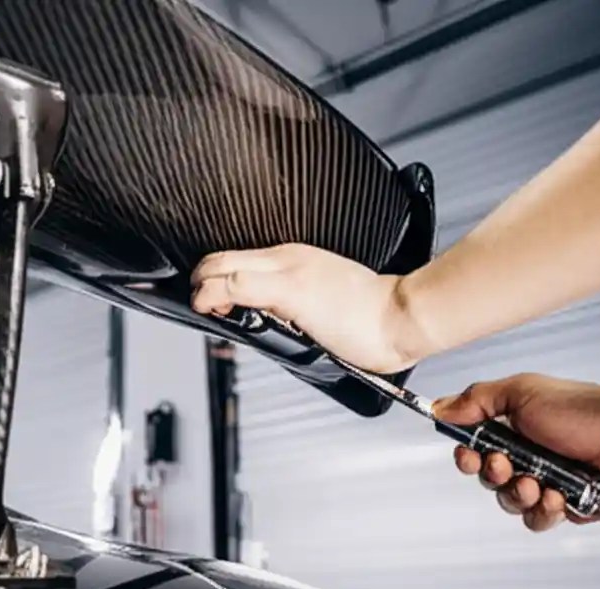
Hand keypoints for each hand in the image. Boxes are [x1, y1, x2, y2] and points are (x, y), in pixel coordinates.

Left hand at [190, 244, 426, 372]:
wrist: (401, 317)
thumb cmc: (372, 316)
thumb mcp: (322, 301)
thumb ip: (291, 305)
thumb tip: (266, 320)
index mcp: (296, 259)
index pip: (239, 258)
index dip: (212, 275)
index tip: (207, 298)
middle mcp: (288, 257)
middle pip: (222, 257)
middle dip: (199, 278)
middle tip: (198, 302)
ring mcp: (288, 270)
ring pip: (222, 265)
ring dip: (201, 286)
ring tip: (203, 306)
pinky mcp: (290, 289)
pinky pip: (236, 284)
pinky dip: (212, 294)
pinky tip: (208, 306)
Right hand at [433, 373, 599, 531]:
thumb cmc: (585, 412)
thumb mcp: (523, 392)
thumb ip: (478, 399)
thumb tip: (439, 407)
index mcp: (514, 426)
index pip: (473, 445)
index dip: (466, 454)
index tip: (468, 454)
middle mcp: (527, 455)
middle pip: (486, 478)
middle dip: (493, 475)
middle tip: (507, 464)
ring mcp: (545, 483)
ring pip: (508, 503)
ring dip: (519, 494)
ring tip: (541, 483)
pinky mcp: (564, 508)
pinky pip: (536, 521)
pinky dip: (544, 512)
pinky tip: (560, 498)